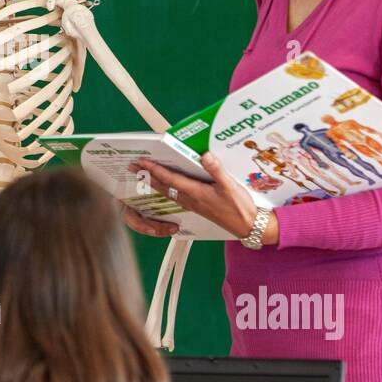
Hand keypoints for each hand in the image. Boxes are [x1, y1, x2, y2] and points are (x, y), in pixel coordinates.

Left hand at [128, 152, 257, 238]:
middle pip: (163, 185)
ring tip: (144, 174)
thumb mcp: (230, 186)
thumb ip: (216, 170)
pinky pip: (175, 197)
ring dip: (154, 182)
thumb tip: (204, 155)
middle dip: (147, 175)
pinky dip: (166, 189)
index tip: (142, 161)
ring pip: (168, 192)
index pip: (170, 179)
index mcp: (196, 192)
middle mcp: (191, 199)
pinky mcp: (198, 207)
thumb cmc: (240, 207)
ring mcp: (193, 204)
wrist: (248, 226)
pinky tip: (165, 187)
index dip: (155, 169)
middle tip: (133, 166)